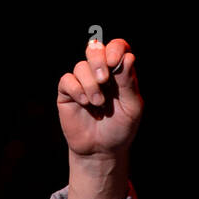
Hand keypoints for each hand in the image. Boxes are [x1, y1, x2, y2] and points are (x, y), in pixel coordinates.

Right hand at [57, 37, 142, 158]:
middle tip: (104, 79)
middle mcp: (99, 73)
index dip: (115, 48)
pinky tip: (85, 103)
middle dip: (98, 60)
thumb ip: (129, 84)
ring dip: (90, 84)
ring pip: (80, 66)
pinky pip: (67, 80)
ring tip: (98, 104)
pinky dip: (76, 89)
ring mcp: (82, 81)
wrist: (102, 151)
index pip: (117, 48)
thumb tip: (128, 57)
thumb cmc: (120, 129)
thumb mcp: (131, 109)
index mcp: (119, 74)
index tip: (115, 62)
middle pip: (95, 48)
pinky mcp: (67, 92)